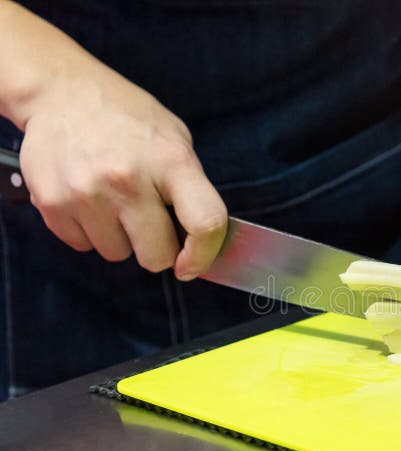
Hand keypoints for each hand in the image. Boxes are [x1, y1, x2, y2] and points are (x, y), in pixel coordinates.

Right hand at [19, 54, 225, 279]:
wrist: (61, 92)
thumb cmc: (127, 118)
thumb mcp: (174, 138)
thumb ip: (191, 187)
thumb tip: (201, 240)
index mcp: (171, 161)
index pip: (205, 222)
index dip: (204, 254)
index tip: (192, 264)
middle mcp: (128, 180)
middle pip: (155, 255)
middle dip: (156, 248)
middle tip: (149, 223)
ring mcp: (87, 193)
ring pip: (117, 254)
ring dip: (119, 237)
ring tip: (113, 199)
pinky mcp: (52, 204)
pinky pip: (83, 245)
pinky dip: (89, 231)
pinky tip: (89, 198)